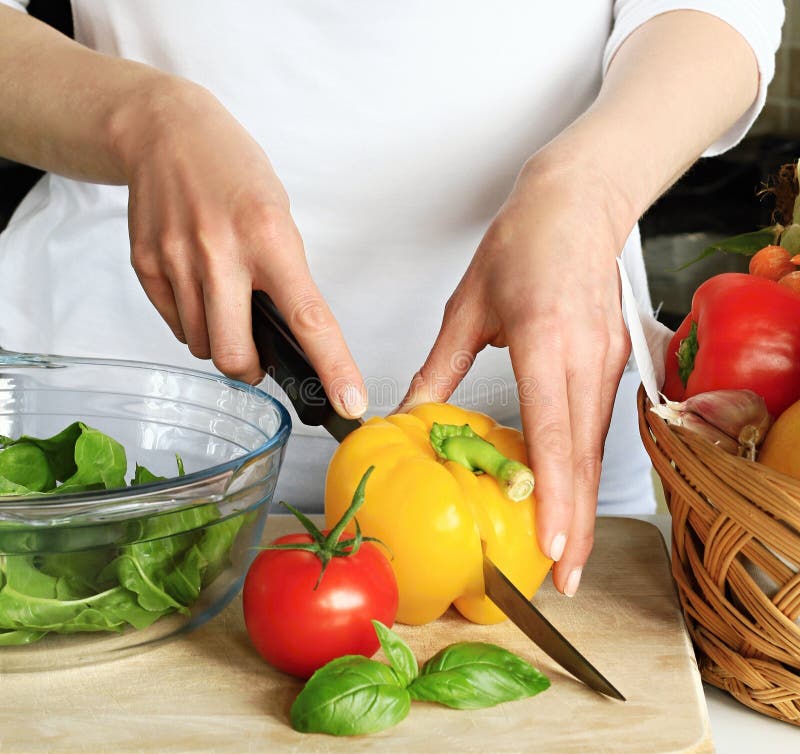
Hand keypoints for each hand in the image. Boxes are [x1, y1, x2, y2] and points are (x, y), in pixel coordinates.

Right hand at [114, 79, 366, 416]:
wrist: (165, 131)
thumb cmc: (233, 172)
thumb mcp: (278, 215)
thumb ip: (283, 274)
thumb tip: (287, 336)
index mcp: (269, 236)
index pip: (309, 318)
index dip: (333, 367)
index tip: (350, 404)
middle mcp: (220, 252)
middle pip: (236, 356)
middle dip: (251, 370)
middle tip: (258, 356)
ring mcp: (177, 260)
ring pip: (202, 347)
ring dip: (220, 342)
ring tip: (224, 301)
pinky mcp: (145, 265)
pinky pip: (175, 326)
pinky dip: (192, 322)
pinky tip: (197, 287)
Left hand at [399, 155, 631, 594]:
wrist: (576, 204)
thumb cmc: (522, 243)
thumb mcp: (467, 305)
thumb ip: (439, 366)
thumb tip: (408, 412)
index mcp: (541, 337)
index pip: (551, 430)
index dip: (555, 493)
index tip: (552, 543)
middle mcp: (583, 354)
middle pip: (582, 454)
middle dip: (577, 522)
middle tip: (564, 578)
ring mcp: (605, 358)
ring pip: (594, 447)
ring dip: (584, 502)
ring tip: (568, 552)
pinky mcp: (613, 359)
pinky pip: (597, 425)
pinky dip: (584, 467)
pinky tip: (570, 494)